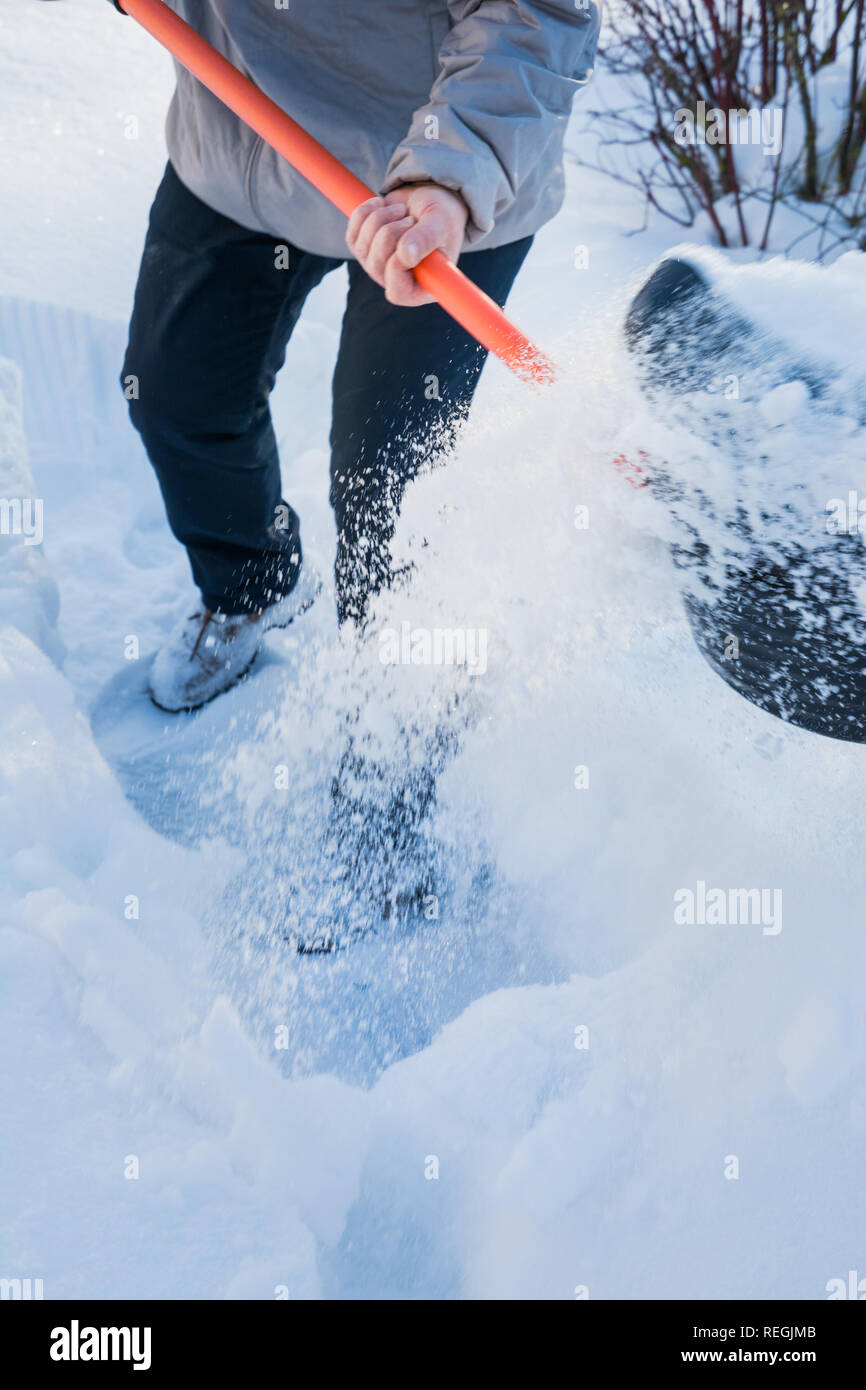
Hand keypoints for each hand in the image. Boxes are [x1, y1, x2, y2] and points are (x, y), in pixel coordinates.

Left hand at [346, 183, 468, 306]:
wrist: (426, 198)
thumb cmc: (440, 217)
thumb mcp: (440, 223)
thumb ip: (426, 239)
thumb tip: (406, 256)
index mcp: (421, 287)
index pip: (398, 292)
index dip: (397, 265)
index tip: (412, 235)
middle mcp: (396, 283)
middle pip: (377, 264)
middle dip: (391, 232)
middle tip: (411, 219)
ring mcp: (375, 268)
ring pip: (363, 246)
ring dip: (381, 219)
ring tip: (401, 211)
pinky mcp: (361, 248)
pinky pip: (352, 233)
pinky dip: (366, 212)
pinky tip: (382, 205)